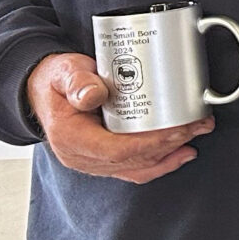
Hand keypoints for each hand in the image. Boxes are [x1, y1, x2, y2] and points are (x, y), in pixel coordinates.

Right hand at [28, 51, 209, 182]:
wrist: (42, 89)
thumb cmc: (54, 81)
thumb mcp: (63, 72)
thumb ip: (78, 82)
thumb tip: (93, 95)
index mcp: (70, 138)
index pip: (117, 150)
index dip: (151, 143)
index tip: (177, 129)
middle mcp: (81, 156)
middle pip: (133, 159)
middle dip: (170, 144)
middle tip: (196, 125)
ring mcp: (92, 161)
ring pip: (137, 167)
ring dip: (170, 153)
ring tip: (195, 135)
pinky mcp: (103, 158)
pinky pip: (134, 167)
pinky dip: (160, 162)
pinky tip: (181, 152)